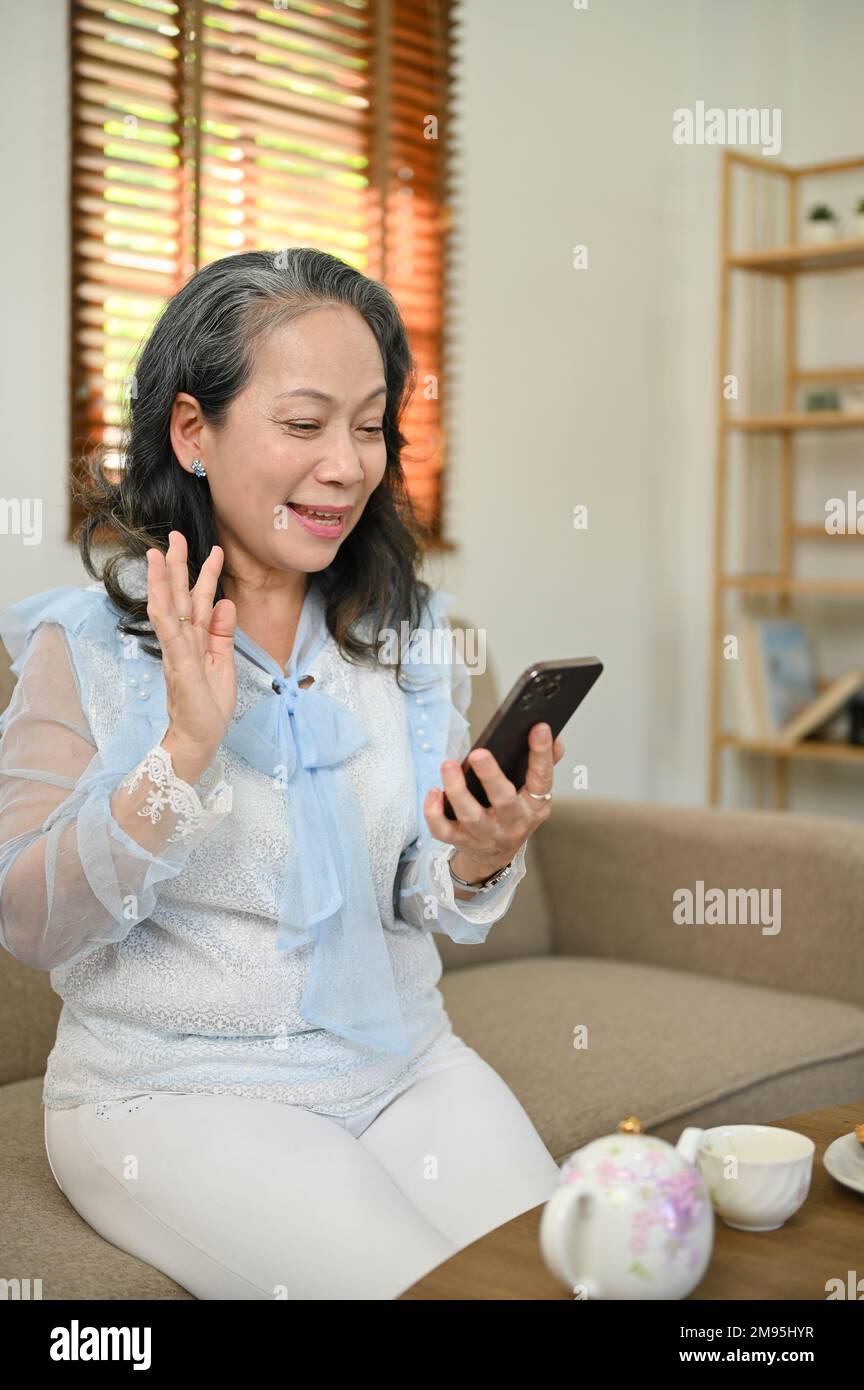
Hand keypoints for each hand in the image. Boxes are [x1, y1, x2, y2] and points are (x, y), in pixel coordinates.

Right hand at [145, 531, 237, 781]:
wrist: (199, 739)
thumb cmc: (209, 706)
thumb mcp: (224, 663)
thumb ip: (223, 633)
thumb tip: (226, 602)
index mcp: (198, 641)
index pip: (201, 601)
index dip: (207, 575)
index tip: (216, 550)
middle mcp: (185, 642)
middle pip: (180, 597)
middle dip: (178, 565)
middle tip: (174, 534)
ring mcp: (178, 653)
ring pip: (167, 609)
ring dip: (162, 581)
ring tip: (157, 553)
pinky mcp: (178, 666)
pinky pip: (169, 636)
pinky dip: (165, 614)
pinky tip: (160, 595)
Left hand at [423, 722, 565, 884]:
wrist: (495, 855)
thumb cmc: (514, 814)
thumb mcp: (535, 793)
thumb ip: (545, 763)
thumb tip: (554, 737)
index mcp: (534, 805)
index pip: (542, 778)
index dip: (542, 753)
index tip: (539, 728)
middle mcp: (513, 822)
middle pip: (504, 800)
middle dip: (491, 776)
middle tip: (479, 753)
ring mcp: (486, 833)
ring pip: (471, 816)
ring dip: (457, 790)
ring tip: (448, 765)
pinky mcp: (461, 840)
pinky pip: (444, 831)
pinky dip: (434, 813)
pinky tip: (433, 792)